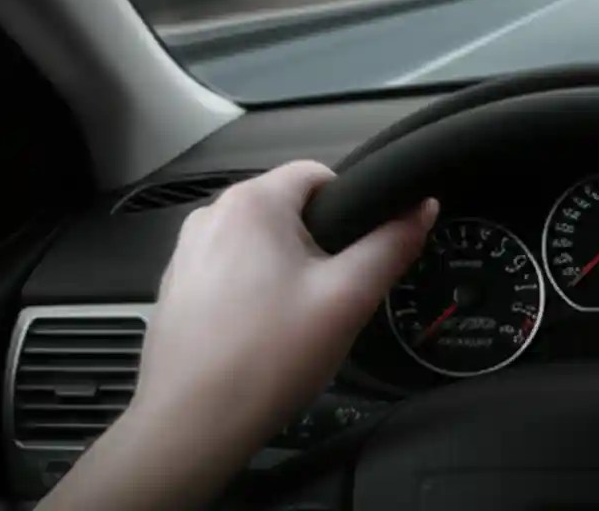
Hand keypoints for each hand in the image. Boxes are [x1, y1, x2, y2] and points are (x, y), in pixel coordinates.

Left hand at [40, 161, 436, 510]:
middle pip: (289, 210)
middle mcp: (211, 214)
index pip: (320, 174)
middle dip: (320, 245)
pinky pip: (230, 271)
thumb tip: (423, 206)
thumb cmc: (272, 354)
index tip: (362, 257)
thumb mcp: (348, 298)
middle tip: (335, 297)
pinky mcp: (175, 288)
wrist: (192, 424)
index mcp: (251, 201)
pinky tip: (261, 335)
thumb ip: (391, 245)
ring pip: (260, 244)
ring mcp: (186, 252)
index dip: (353, 210)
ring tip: (299, 321)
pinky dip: (253, 291)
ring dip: (286, 270)